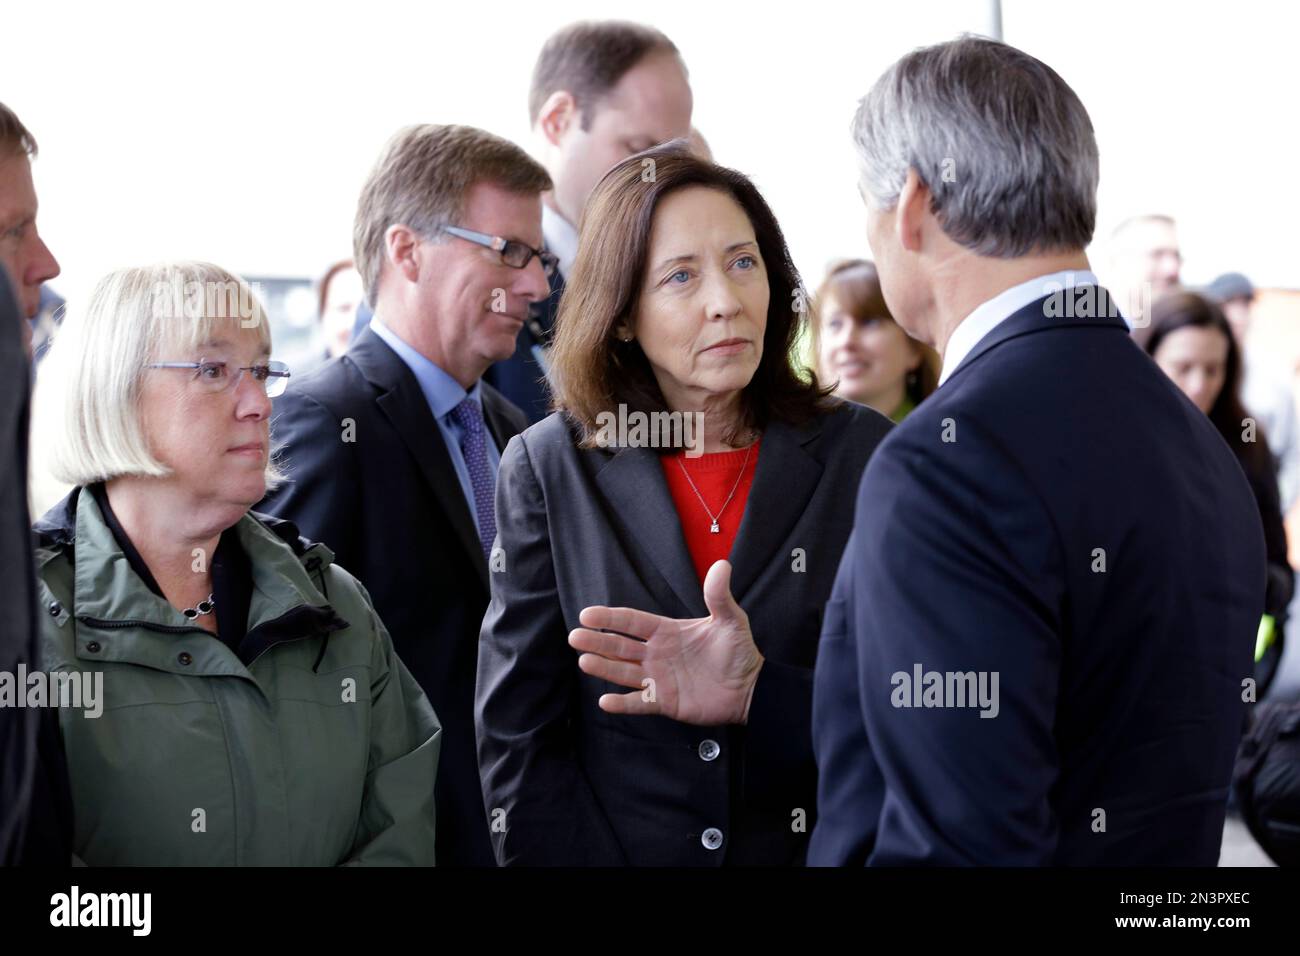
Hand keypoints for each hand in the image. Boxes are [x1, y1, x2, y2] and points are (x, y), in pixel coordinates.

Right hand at [569, 560, 763, 724]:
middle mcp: (656, 654)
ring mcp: (658, 679)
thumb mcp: (730, 620)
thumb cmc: (739, 651)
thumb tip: (722, 564)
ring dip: (604, 668)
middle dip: (598, 641)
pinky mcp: (664, 702)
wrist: (751, 688)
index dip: (610, 617)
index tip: (587, 614)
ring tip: (585, 661)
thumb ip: (719, 595)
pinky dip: (622, 704)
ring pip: (624, 673)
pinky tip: (604, 701)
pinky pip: (639, 703)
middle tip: (575, 637)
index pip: (632, 622)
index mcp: (666, 632)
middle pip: (620, 646)